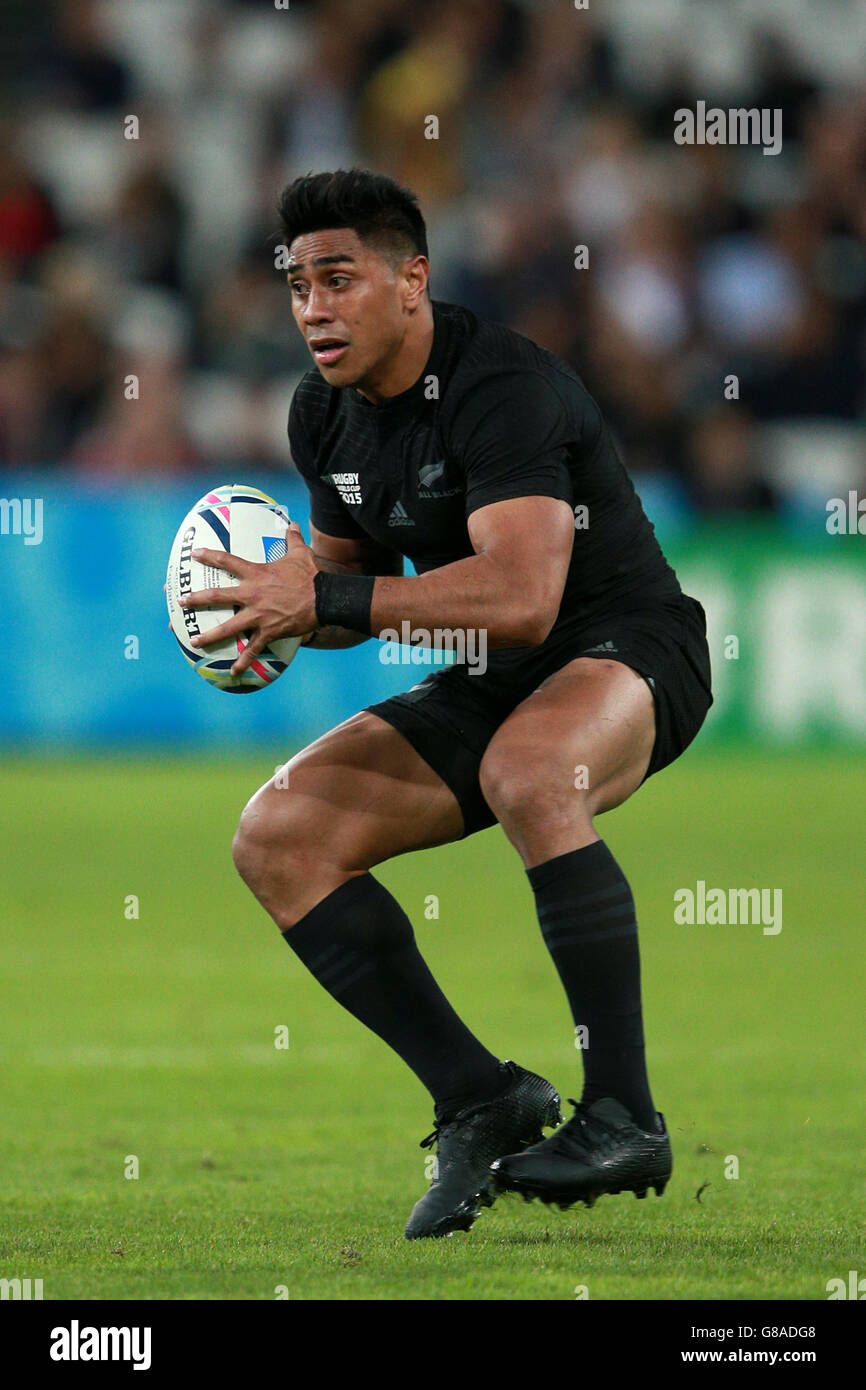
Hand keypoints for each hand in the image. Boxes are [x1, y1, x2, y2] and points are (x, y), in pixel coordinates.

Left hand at [179, 522, 318, 675]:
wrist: (325, 598)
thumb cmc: (311, 575)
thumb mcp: (301, 554)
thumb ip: (293, 538)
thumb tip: (292, 524)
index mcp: (256, 574)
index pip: (227, 561)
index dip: (209, 556)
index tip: (194, 554)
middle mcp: (252, 595)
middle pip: (218, 596)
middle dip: (197, 599)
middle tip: (181, 602)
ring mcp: (258, 615)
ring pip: (229, 627)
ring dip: (210, 635)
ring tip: (195, 641)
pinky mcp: (269, 631)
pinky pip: (253, 649)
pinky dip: (244, 661)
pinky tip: (234, 672)